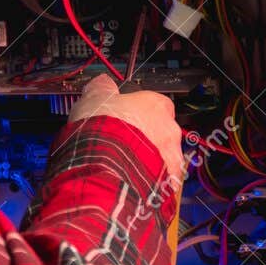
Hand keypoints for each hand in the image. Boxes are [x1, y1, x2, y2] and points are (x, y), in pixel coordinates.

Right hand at [68, 75, 184, 184]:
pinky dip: (149, 180)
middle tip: (123, 143)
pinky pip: (162, 179)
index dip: (137, 112)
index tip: (125, 117)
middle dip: (145, 137)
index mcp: (156, 105)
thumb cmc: (103, 133)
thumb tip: (101, 83)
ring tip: (125, 165)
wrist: (105, 168)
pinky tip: (131, 180)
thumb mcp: (93, 99)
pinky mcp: (169, 180)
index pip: (154, 103)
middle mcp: (169, 129)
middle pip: (161, 130)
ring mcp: (171, 156)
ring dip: (148, 159)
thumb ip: (102, 89)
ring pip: (163, 156)